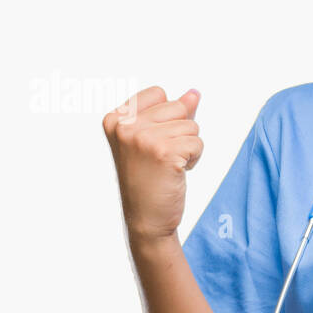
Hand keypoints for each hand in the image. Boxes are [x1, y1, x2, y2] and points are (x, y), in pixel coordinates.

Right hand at [102, 87, 202, 245]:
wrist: (146, 218)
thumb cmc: (149, 180)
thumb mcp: (153, 139)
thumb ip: (172, 113)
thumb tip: (194, 93)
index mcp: (115, 119)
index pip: (159, 94)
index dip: (167, 118)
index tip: (152, 143)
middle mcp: (125, 126)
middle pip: (178, 107)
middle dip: (180, 132)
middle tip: (162, 157)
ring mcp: (143, 138)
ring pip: (191, 126)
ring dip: (188, 147)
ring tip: (168, 165)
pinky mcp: (164, 152)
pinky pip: (197, 142)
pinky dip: (194, 159)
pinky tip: (176, 172)